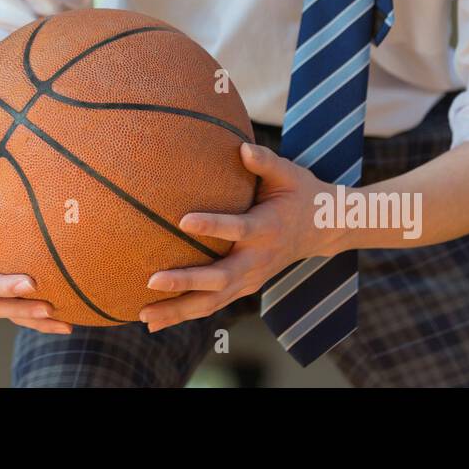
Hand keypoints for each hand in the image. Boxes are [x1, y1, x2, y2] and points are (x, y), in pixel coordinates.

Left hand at [137, 141, 346, 332]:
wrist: (325, 229)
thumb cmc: (301, 194)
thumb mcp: (289, 174)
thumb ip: (265, 162)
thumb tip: (242, 146)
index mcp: (267, 229)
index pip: (238, 229)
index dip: (213, 226)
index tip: (183, 220)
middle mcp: (258, 260)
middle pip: (219, 278)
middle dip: (186, 282)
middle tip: (152, 280)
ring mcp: (251, 279)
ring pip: (212, 301)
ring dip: (177, 310)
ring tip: (143, 315)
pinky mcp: (244, 287)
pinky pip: (212, 305)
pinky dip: (184, 314)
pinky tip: (155, 322)